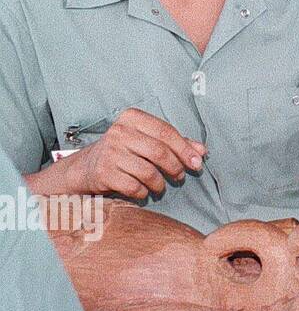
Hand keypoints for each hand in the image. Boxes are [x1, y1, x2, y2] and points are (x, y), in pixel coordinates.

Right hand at [48, 109, 204, 200]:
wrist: (85, 167)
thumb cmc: (123, 151)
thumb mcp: (146, 140)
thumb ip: (174, 143)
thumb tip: (201, 151)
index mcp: (132, 118)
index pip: (166, 132)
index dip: (185, 149)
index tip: (197, 162)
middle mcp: (119, 132)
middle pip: (159, 152)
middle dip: (176, 167)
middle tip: (180, 176)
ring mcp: (109, 152)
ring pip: (148, 172)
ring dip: (160, 183)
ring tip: (160, 186)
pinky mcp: (103, 173)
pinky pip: (134, 187)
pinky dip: (143, 193)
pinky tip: (143, 192)